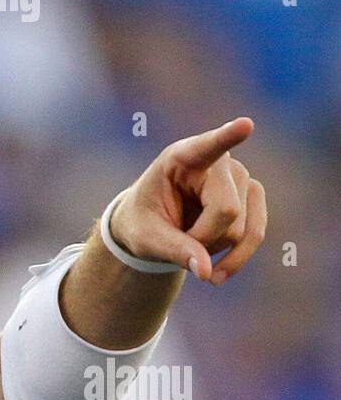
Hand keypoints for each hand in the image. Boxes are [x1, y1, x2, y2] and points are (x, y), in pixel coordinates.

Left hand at [109, 117, 266, 283]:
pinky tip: (213, 273)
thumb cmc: (143, 223)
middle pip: (227, 210)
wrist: (152, 227)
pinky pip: (255, 235)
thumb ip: (173, 250)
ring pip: (241, 229)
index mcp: (181, 158)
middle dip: (202, 239)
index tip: (245, 125)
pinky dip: (234, 260)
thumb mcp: (145, 238)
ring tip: (189, 246)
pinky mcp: (253, 196)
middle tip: (176, 242)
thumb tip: (205, 271)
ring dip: (213, 250)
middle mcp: (218, 161)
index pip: (208, 146)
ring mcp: (240, 177)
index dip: (227, 137)